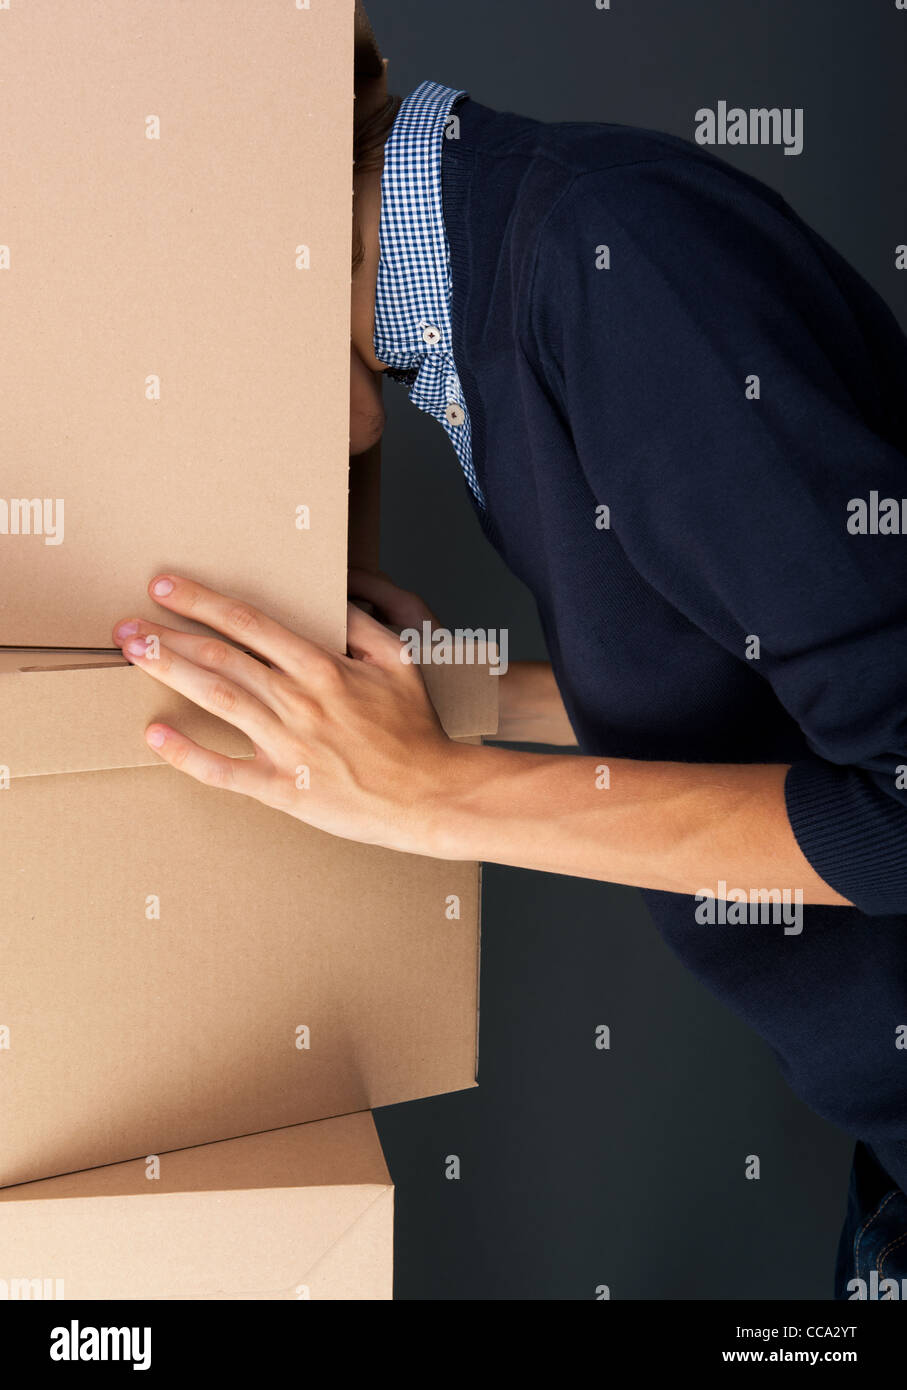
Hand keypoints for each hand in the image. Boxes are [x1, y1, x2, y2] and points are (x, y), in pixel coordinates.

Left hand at [113, 574, 461, 854]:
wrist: (430, 794)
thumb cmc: (417, 730)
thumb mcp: (400, 662)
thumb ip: (362, 626)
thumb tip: (331, 599)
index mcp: (322, 666)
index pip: (249, 623)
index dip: (202, 601)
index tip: (166, 587)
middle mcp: (297, 700)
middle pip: (220, 657)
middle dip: (169, 635)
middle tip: (126, 624)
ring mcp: (286, 744)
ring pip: (216, 699)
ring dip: (169, 672)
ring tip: (133, 653)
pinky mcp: (282, 787)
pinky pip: (224, 769)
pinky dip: (186, 753)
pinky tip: (155, 735)